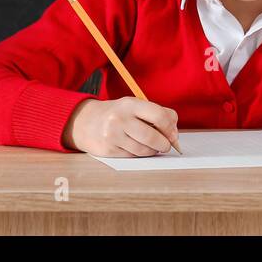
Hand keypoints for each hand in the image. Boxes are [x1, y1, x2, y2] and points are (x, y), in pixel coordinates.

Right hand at [63, 97, 179, 155]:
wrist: (86, 122)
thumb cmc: (118, 114)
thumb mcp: (135, 106)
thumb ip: (158, 114)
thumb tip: (174, 133)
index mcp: (130, 104)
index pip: (159, 116)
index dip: (170, 128)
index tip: (173, 134)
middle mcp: (120, 119)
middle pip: (152, 137)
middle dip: (164, 144)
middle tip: (166, 145)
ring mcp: (113, 136)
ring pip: (144, 150)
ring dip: (153, 151)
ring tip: (153, 147)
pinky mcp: (109, 150)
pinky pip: (133, 157)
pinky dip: (141, 155)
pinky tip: (139, 148)